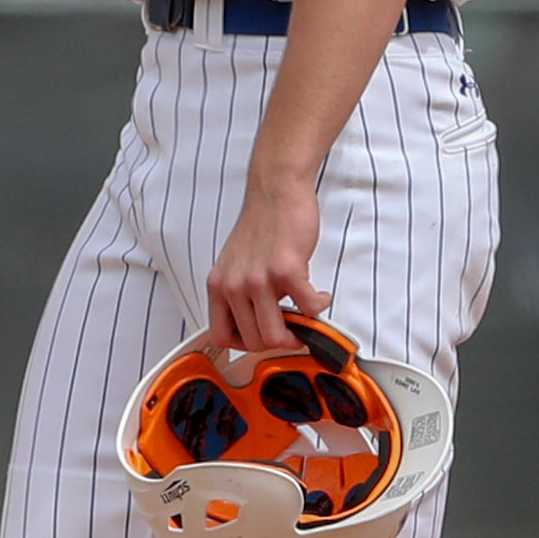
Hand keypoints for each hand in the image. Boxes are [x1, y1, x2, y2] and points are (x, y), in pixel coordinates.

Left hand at [206, 171, 329, 352]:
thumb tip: (260, 326)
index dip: (246, 345)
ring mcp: (258, 280)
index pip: (221, 336)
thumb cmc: (261, 225)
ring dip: (299, 332)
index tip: (263, 338)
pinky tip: (319, 295)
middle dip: (280, 341)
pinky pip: (307, 309)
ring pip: (276, 336)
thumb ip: (242, 294)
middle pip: (254, 342)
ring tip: (307, 314)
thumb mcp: (236, 264)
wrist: (276, 192)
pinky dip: (319, 307)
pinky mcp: (286, 271)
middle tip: (294, 329)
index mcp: (219, 286)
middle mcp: (234, 285)